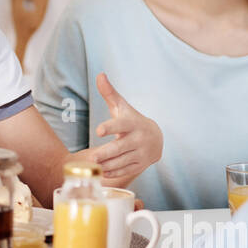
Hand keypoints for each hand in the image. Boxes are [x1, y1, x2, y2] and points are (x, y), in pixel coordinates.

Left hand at [91, 72, 161, 187]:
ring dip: (106, 165)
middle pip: (119, 147)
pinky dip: (114, 172)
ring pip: (121, 161)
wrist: (156, 138)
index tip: (98, 130)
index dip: (109, 127)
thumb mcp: (122, 107)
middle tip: (91, 157)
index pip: (120, 125)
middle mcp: (138, 138)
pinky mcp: (141, 165)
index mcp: (132, 123)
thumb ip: (110, 93)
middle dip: (105, 153)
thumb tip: (99, 75)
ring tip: (94, 165)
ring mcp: (141, 153)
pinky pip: (126, 170)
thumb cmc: (132, 121)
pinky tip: (103, 172)